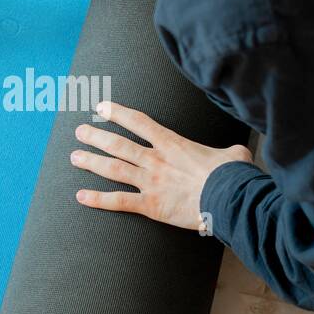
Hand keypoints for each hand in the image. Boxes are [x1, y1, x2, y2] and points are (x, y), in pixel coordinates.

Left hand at [71, 101, 253, 229]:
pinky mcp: (150, 205)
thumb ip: (230, 152)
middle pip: (119, 144)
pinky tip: (81, 197)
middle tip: (80, 132)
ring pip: (113, 169)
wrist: (229, 198)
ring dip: (92, 162)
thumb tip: (239, 155)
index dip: (118, 113)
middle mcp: (156, 160)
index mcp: (173, 144)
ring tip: (75, 157)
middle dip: (96, 136)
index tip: (102, 107)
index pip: (139, 122)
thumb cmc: (232, 177)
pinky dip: (98, 199)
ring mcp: (151, 182)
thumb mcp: (233, 155)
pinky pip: (118, 201)